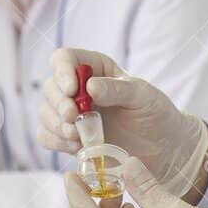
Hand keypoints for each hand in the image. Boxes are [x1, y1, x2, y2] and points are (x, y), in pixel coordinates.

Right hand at [37, 48, 207, 196]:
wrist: (162, 148)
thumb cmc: (155, 114)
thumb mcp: (143, 96)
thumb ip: (117, 89)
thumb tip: (90, 86)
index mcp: (94, 68)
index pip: (64, 59)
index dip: (62, 71)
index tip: (72, 89)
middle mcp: (77, 88)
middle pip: (50, 87)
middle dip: (58, 103)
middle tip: (73, 116)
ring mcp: (71, 114)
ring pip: (46, 113)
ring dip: (56, 124)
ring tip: (78, 135)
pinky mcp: (68, 138)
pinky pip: (46, 136)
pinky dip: (56, 141)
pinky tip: (76, 146)